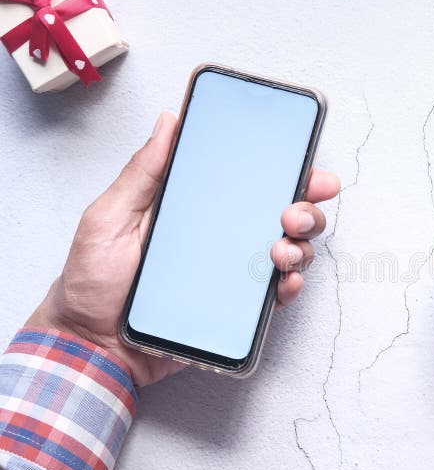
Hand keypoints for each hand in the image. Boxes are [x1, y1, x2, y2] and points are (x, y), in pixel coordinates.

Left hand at [26, 112, 339, 386]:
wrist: (90, 345)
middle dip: (306, 209)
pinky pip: (275, 295)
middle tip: (293, 214)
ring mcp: (233, 273)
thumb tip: (167, 124)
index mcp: (198, 208)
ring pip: (290, 252)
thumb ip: (141, 173)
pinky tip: (283, 281)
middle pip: (284, 215)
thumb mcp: (108, 218)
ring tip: (280, 251)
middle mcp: (223, 237)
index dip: (287, 171)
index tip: (306, 166)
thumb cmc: (91, 283)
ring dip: (300, 247)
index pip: (252, 182)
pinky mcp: (236, 308)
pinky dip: (289, 286)